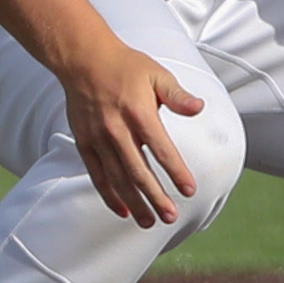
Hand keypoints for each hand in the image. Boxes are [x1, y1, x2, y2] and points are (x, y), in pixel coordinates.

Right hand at [57, 43, 205, 226]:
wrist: (84, 60)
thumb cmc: (127, 67)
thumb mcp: (158, 75)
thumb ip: (178, 96)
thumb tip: (199, 108)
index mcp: (139, 113)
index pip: (162, 149)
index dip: (176, 172)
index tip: (190, 190)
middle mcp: (116, 129)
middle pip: (138, 171)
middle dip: (156, 197)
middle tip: (171, 217)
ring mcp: (98, 138)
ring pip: (118, 178)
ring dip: (135, 202)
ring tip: (150, 222)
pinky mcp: (84, 143)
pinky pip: (97, 175)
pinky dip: (110, 195)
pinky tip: (124, 210)